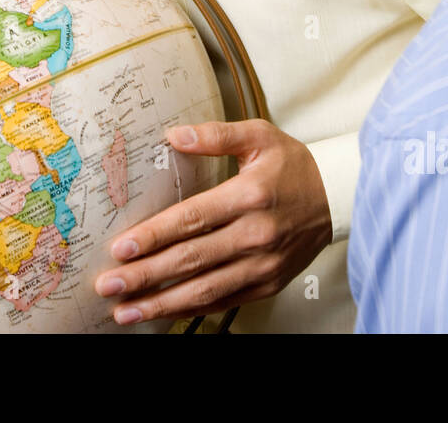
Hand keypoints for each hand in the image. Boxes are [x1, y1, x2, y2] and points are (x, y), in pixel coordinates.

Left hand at [94, 119, 332, 324]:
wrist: (339, 197)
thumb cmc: (294, 165)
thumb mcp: (259, 136)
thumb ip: (216, 135)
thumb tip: (174, 135)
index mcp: (248, 196)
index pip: (191, 219)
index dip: (154, 236)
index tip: (120, 248)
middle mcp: (255, 234)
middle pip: (190, 260)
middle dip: (145, 275)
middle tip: (108, 284)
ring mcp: (262, 264)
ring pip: (204, 289)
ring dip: (161, 303)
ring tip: (125, 311)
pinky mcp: (267, 283)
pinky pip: (223, 301)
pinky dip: (190, 310)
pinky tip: (162, 311)